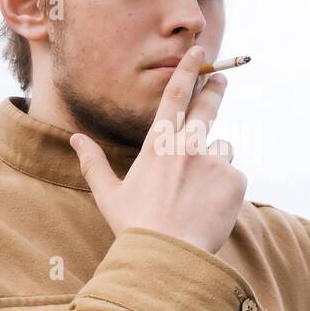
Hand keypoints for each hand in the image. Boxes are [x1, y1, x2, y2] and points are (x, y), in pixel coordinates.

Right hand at [68, 46, 245, 254]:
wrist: (168, 257)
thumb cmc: (136, 228)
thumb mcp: (109, 195)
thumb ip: (93, 162)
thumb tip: (75, 140)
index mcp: (158, 145)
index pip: (175, 96)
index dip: (187, 71)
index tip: (198, 53)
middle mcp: (187, 145)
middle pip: (207, 107)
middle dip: (215, 89)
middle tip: (221, 80)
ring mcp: (213, 161)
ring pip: (221, 151)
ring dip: (213, 163)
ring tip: (198, 194)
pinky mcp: (234, 180)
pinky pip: (233, 177)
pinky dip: (225, 189)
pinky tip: (210, 209)